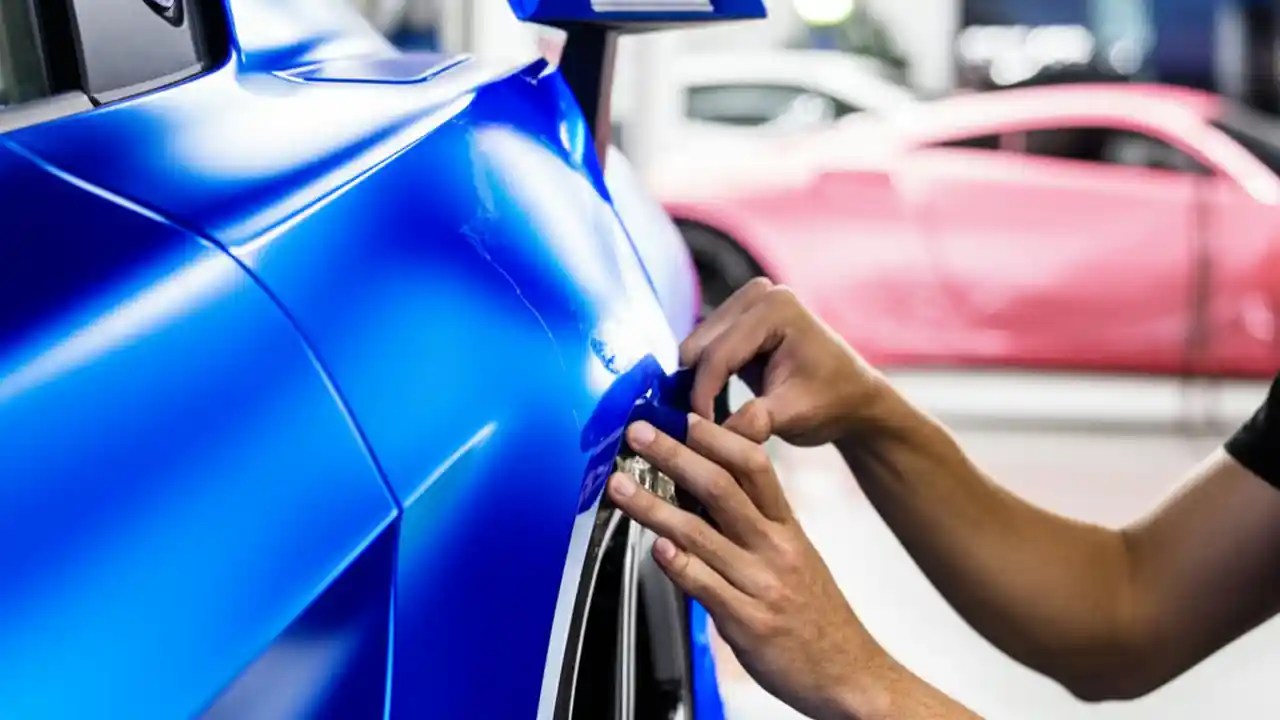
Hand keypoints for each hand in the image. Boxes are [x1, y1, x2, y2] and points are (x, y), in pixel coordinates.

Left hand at [609, 415, 892, 719]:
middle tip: (638, 434)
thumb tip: (705, 492)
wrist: (850, 674)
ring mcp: (762, 585)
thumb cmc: (815, 616)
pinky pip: (707, 587)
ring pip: (701, 534)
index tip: (683, 418)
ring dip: (653, 506)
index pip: (754, 466)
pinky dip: (679, 565)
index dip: (716, 438)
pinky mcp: (749, 622)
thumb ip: (756, 525)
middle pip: (721, 488)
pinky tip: (656, 550)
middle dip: (674, 456)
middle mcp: (775, 549)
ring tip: (620, 486)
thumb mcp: (796, 557)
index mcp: (786, 528)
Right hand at [682, 278, 888, 446]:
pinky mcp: (737, 321)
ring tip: (707, 422)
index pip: (720, 353)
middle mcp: (758, 295)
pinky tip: (713, 409)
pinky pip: (704, 352)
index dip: (703, 395)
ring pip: (696, 349)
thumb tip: (711, 432)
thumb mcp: (796, 415)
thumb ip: (755, 421)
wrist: (853, 398)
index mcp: (776, 307)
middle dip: (695, 389)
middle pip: (700, 345)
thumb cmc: (832, 403)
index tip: (700, 432)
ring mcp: (746, 304)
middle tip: (699, 430)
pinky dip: (703, 380)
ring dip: (696, 385)